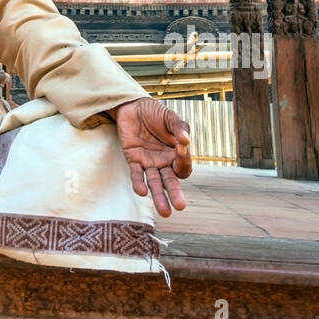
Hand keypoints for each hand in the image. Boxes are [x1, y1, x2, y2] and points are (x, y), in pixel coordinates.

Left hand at [112, 98, 191, 217]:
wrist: (133, 106)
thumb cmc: (155, 113)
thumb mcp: (170, 117)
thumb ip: (179, 127)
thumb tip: (186, 140)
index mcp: (176, 154)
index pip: (183, 166)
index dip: (184, 160)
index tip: (181, 147)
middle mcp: (164, 162)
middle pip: (171, 182)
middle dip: (175, 193)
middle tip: (181, 206)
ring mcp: (149, 162)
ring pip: (155, 183)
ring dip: (159, 196)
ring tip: (165, 212)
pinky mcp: (134, 159)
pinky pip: (137, 174)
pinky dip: (139, 182)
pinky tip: (142, 191)